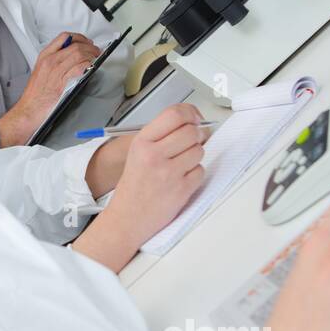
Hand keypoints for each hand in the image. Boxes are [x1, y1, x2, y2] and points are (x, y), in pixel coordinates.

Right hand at [0, 32, 99, 144]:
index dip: (79, 37)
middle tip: (95, 51)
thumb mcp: (41, 71)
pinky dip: (87, 65)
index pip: (64, 37)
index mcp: (44, 56)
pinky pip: (78, 68)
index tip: (86, 42)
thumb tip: (71, 57)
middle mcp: (50, 61)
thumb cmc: (34, 94)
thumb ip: (54, 62)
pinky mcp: (62, 83)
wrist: (28, 110)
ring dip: (91, 55)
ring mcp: (55, 71)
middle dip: (89, 46)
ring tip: (96, 58)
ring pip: (78, 54)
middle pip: (74, 44)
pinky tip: (90, 67)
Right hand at [115, 104, 208, 245]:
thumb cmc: (134, 185)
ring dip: (194, 156)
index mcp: (142, 142)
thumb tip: (194, 120)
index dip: (191, 113)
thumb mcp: (138, 152)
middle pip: (192, 131)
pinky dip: (195, 174)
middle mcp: (154, 155)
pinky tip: (181, 179)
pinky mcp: (182, 189)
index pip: (175, 114)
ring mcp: (169, 173)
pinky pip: (201, 171)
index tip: (195, 118)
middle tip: (189, 143)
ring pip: (199, 150)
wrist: (128, 218)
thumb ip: (162, 134)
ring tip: (180, 164)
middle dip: (196, 136)